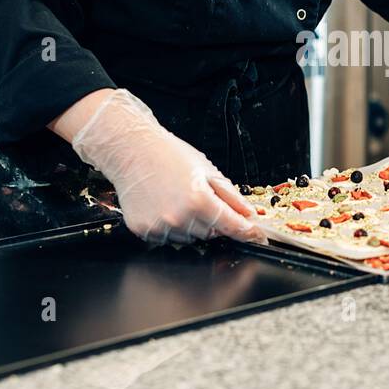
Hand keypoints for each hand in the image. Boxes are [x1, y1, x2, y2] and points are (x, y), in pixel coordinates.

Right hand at [70, 89, 267, 244]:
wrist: (131, 150)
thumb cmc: (168, 155)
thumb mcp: (207, 170)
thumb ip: (230, 195)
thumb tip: (248, 213)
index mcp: (198, 200)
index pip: (232, 226)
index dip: (248, 232)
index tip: (257, 236)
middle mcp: (179, 217)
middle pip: (211, 234)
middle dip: (213, 221)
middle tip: (200, 198)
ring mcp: (160, 226)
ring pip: (190, 238)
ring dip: (191, 224)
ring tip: (178, 198)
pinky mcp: (144, 230)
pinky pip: (167, 237)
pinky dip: (171, 226)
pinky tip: (164, 205)